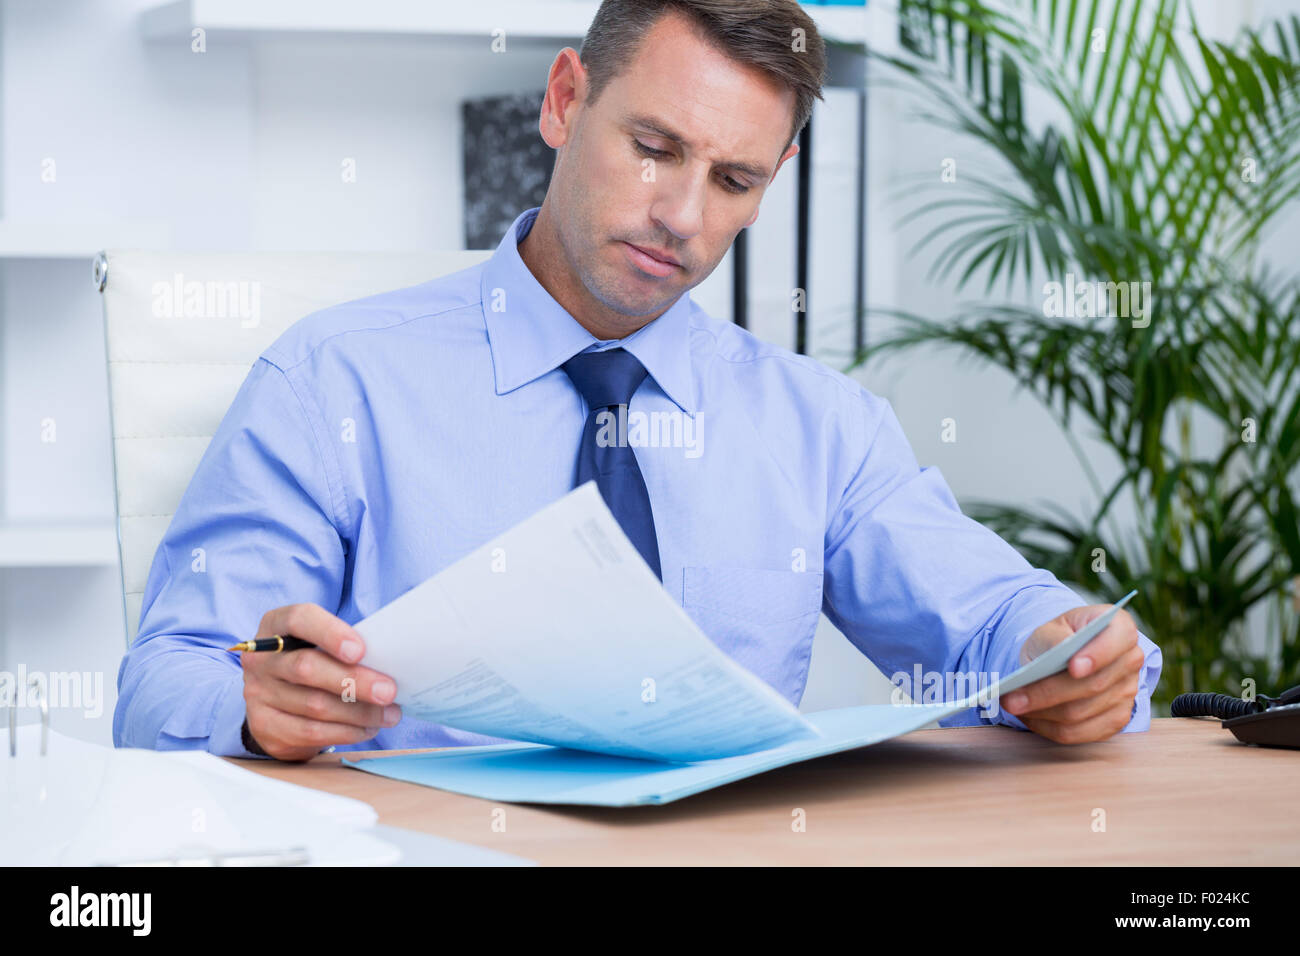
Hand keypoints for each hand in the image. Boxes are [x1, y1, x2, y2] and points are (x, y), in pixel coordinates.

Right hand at [240, 603, 401, 760]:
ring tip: (390, 714)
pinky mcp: (265, 726)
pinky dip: (347, 732)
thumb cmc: (314, 660)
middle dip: (354, 680)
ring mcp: (258, 694)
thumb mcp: (321, 643)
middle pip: (307, 668)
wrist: (276, 697)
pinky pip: (311, 732)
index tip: (361, 650)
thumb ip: (346, 645)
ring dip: (360, 712)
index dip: (330, 633)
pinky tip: (368, 728)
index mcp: (276, 625)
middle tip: (389, 691)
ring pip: (314, 705)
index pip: (298, 620)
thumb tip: (390, 660)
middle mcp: (261, 659)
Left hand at [1000, 604, 1143, 743]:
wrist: (1063, 656)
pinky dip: (1048, 727)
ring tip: (1012, 705)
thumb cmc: (1059, 638)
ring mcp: (1127, 694)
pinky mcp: (1115, 721)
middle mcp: (1131, 661)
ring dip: (1041, 712)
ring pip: (1081, 713)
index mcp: (1121, 629)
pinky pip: (1079, 733)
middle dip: (1047, 693)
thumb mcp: (1052, 628)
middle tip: (1011, 698)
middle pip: (1092, 685)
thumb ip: (1056, 638)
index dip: (1097, 655)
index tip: (1073, 667)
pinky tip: (1028, 717)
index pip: (1119, 639)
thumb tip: (1056, 653)